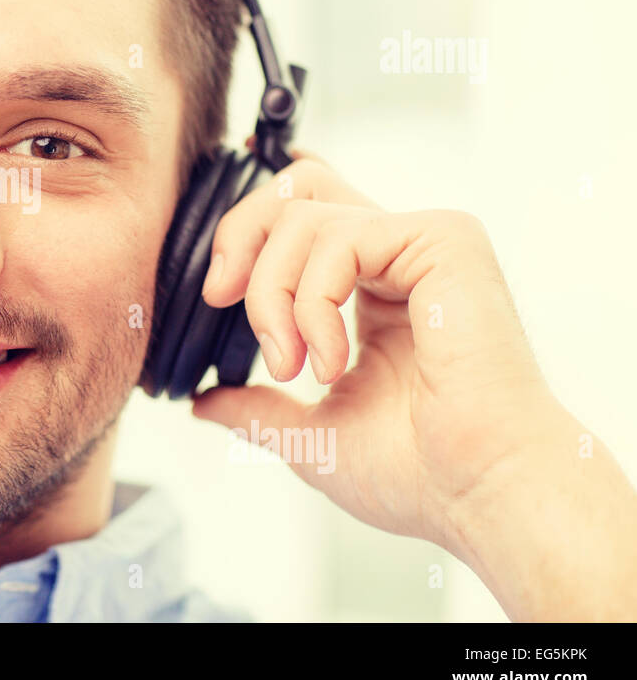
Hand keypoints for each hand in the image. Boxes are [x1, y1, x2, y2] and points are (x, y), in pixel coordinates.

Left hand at [189, 147, 567, 555]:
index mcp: (372, 290)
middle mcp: (398, 258)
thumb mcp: (309, 433)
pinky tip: (331, 362)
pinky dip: (313, 300)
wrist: (477, 492)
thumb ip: (255, 405)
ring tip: (293, 366)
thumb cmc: (417, 472)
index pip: (298, 218)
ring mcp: (423, 244)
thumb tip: (203, 400)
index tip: (214, 297)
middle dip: (240, 235)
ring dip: (274, 295)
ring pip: (304, 215)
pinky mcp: (445, 241)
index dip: (244, 238)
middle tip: (221, 297)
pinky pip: (342, 236)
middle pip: (298, 187)